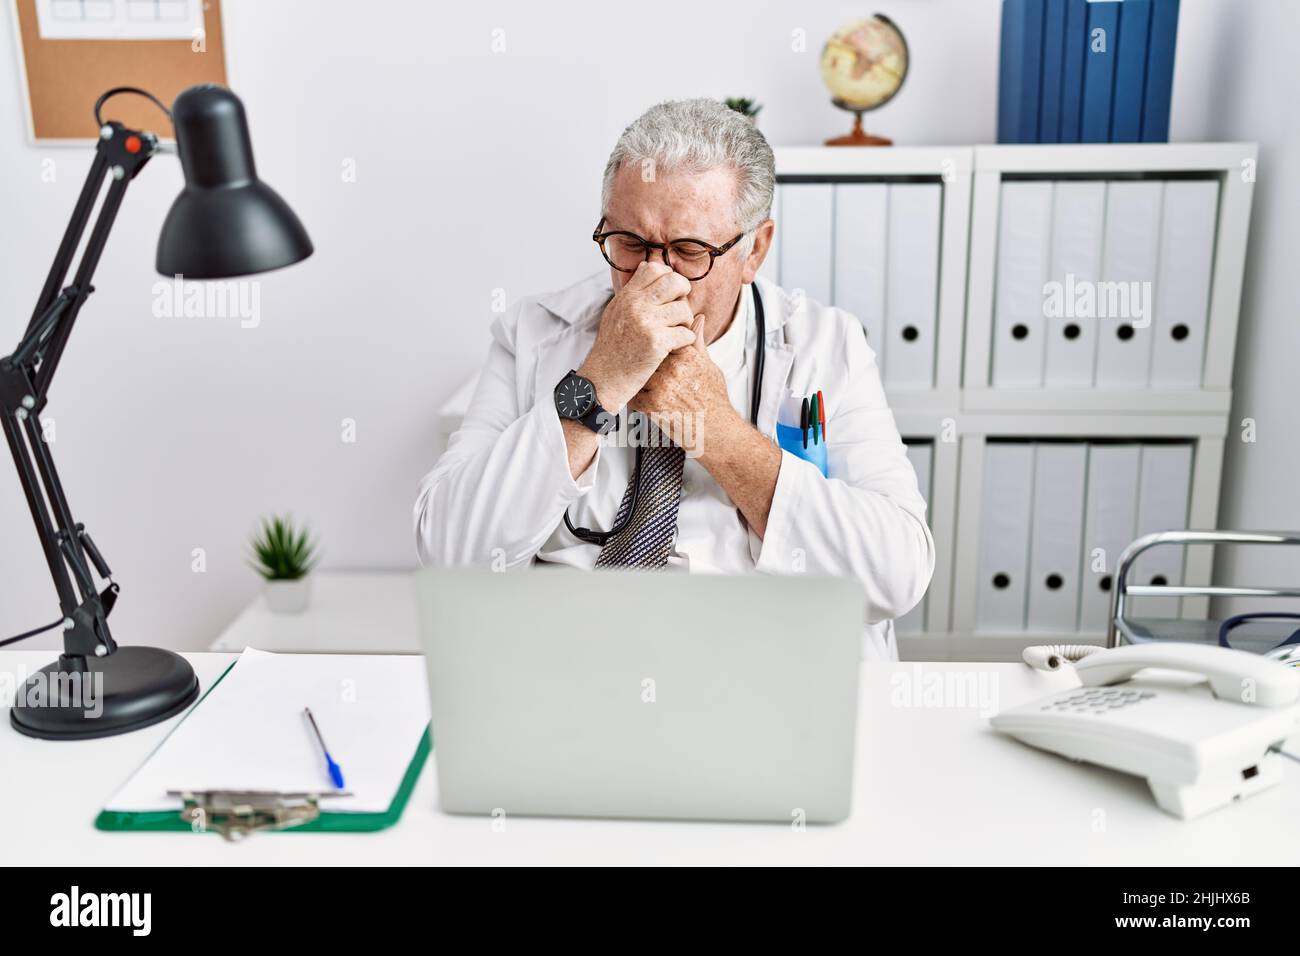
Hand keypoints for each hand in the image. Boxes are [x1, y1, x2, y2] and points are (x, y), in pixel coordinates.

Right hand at [579, 261, 695, 410]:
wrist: (603, 379)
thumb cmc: (612, 348)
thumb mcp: (616, 311)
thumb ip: (633, 290)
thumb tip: (648, 265)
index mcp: (627, 296)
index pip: (655, 268)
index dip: (668, 277)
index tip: (669, 293)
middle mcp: (636, 305)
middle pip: (674, 282)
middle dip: (684, 293)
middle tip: (679, 309)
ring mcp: (646, 323)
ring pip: (684, 309)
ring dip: (685, 322)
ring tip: (675, 332)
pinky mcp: (656, 343)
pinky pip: (686, 333)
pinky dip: (685, 341)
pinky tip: (675, 347)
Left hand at [629, 315, 735, 454]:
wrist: (717, 430)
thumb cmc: (715, 399)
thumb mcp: (709, 365)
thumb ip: (697, 342)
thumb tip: (698, 317)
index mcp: (687, 355)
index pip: (660, 340)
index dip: (656, 349)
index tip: (657, 357)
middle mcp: (674, 368)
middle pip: (646, 358)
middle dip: (645, 366)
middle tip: (648, 374)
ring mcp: (662, 387)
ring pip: (638, 376)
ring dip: (639, 383)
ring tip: (651, 391)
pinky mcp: (653, 406)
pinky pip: (634, 398)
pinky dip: (638, 402)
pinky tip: (649, 405)